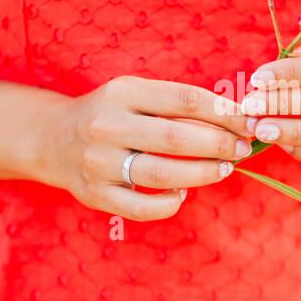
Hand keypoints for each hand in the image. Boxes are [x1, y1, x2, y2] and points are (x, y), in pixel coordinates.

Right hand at [46, 76, 254, 219]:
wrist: (52, 139)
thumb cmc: (111, 114)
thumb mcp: (135, 95)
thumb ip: (177, 104)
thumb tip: (236, 119)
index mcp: (122, 92)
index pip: (184, 100)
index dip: (224, 112)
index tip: (248, 121)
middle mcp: (107, 125)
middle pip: (177, 138)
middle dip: (219, 144)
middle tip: (243, 148)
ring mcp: (99, 162)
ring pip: (163, 174)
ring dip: (203, 173)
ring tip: (224, 169)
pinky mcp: (95, 194)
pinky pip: (142, 208)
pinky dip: (170, 203)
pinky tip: (182, 194)